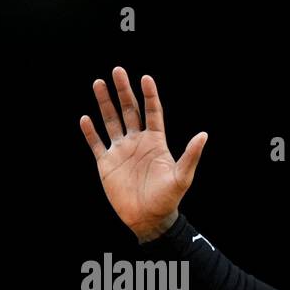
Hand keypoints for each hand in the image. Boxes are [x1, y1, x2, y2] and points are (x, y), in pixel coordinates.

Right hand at [79, 66, 206, 240]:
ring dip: (104, 103)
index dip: (149, 96)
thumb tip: (204, 134)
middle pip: (129, 111)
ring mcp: (121, 151)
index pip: (152, 113)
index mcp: (155, 142)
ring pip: (111, 121)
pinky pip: (96, 143)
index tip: (145, 78)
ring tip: (99, 83)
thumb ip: (191, 155)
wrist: (149, 219)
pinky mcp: (106, 163)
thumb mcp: (182, 176)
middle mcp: (137, 142)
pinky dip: (90, 131)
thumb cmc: (168, 199)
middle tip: (118, 70)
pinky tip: (86, 118)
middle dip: (123, 91)